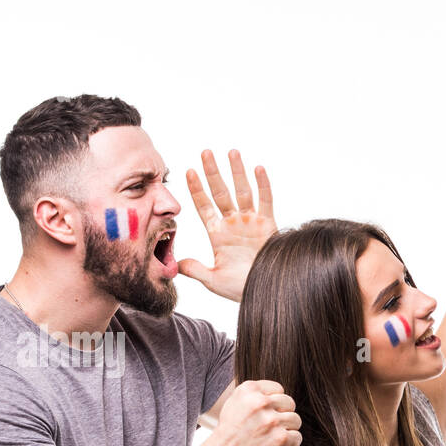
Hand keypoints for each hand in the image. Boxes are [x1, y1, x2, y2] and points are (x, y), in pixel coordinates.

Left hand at [177, 150, 275, 301]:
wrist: (268, 293)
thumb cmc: (242, 288)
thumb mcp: (214, 280)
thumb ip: (196, 270)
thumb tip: (176, 265)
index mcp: (218, 234)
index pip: (204, 206)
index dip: (196, 189)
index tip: (188, 171)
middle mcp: (234, 224)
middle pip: (221, 192)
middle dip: (213, 172)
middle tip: (205, 152)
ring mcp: (251, 222)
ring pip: (242, 191)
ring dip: (237, 171)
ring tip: (231, 151)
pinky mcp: (268, 225)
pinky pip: (265, 201)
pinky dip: (263, 185)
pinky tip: (257, 168)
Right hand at [207, 380, 300, 445]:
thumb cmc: (230, 434)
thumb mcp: (235, 404)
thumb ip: (255, 395)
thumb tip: (278, 394)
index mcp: (249, 390)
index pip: (278, 389)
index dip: (274, 403)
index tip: (264, 414)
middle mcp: (261, 403)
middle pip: (289, 403)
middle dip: (283, 415)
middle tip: (269, 428)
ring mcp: (272, 421)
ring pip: (295, 420)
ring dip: (287, 430)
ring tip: (271, 438)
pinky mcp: (281, 438)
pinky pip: (297, 437)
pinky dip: (290, 444)